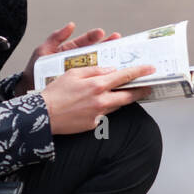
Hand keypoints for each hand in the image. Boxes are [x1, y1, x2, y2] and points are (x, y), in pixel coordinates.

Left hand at [19, 22, 120, 94]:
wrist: (29, 89)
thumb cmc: (35, 69)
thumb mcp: (43, 50)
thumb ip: (56, 37)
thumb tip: (70, 25)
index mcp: (69, 51)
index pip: (84, 42)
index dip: (93, 37)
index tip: (101, 32)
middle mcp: (77, 61)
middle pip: (95, 51)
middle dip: (106, 45)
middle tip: (117, 39)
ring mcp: (79, 73)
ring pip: (97, 65)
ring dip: (108, 59)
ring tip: (119, 53)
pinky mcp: (80, 83)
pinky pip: (92, 79)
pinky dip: (101, 76)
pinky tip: (111, 72)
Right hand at [40, 63, 155, 135]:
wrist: (43, 115)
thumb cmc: (55, 92)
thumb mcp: (73, 73)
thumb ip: (94, 70)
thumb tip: (110, 70)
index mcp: (97, 84)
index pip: (124, 76)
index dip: (139, 72)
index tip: (150, 69)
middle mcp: (101, 100)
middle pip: (127, 96)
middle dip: (139, 91)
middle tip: (147, 86)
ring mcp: (98, 114)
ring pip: (116, 105)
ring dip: (120, 99)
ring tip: (120, 93)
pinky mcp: (93, 124)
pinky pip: (104, 115)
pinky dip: (103, 108)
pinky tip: (93, 105)